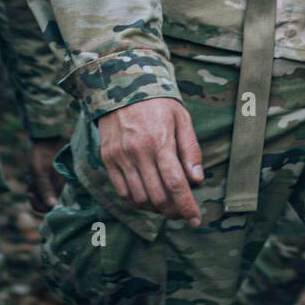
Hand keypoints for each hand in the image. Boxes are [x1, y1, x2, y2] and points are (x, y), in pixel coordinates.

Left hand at [26, 138, 66, 212]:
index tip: (31, 194)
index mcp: (60, 185)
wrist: (45, 137)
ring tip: (30, 179)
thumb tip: (53, 206)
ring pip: (45, 193)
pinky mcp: (54, 175)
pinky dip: (37, 183)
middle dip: (36, 196)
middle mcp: (61, 185)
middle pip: (47, 201)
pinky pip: (45, 185)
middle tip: (29, 187)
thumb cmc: (41, 154)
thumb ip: (46, 190)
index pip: (51, 208)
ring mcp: (58, 179)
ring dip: (36, 189)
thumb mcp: (39, 173)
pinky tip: (33, 175)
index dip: (39, 205)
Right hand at [97, 99, 204, 226]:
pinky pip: (121, 191)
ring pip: (139, 198)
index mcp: (160, 141)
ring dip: (155, 208)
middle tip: (182, 211)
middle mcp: (139, 152)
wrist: (122, 84)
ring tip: (166, 205)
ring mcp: (120, 157)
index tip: (196, 220)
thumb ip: (190, 149)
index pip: (176, 184)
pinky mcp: (108, 159)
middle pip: (158, 196)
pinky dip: (136, 200)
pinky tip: (147, 197)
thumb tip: (197, 179)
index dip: (187, 206)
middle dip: (173, 210)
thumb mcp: (181, 118)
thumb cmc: (158, 102)